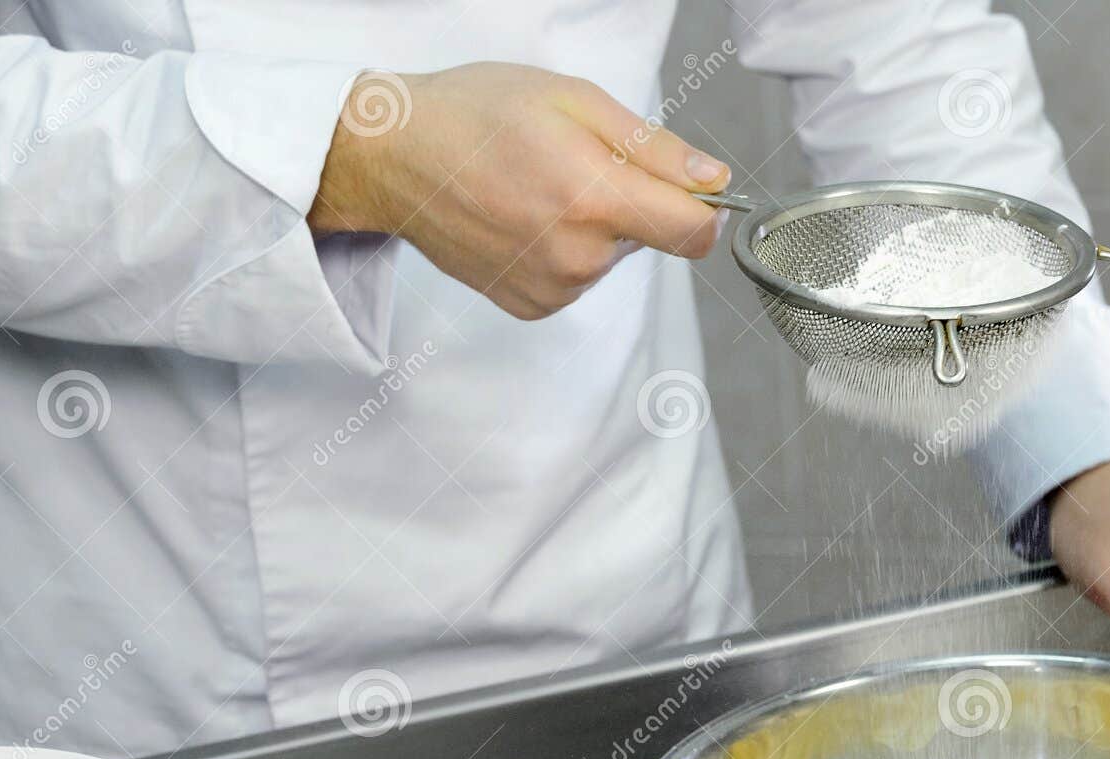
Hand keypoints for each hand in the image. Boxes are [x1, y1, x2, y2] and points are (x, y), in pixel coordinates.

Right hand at [308, 63, 729, 319]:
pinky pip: (576, 279)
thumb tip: (712, 180)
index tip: (690, 189)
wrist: (397, 158)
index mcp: (594, 198)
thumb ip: (654, 148)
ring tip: (537, 188)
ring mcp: (552, 288)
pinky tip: (522, 219)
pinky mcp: (530, 306)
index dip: (704, 208)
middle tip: (573, 164)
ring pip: (610, 259)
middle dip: (630, 203)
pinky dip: (562, 251)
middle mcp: (576, 256)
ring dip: (593, 228)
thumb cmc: (477, 116)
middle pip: (650, 241)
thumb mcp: (576, 101)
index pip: (692, 232)